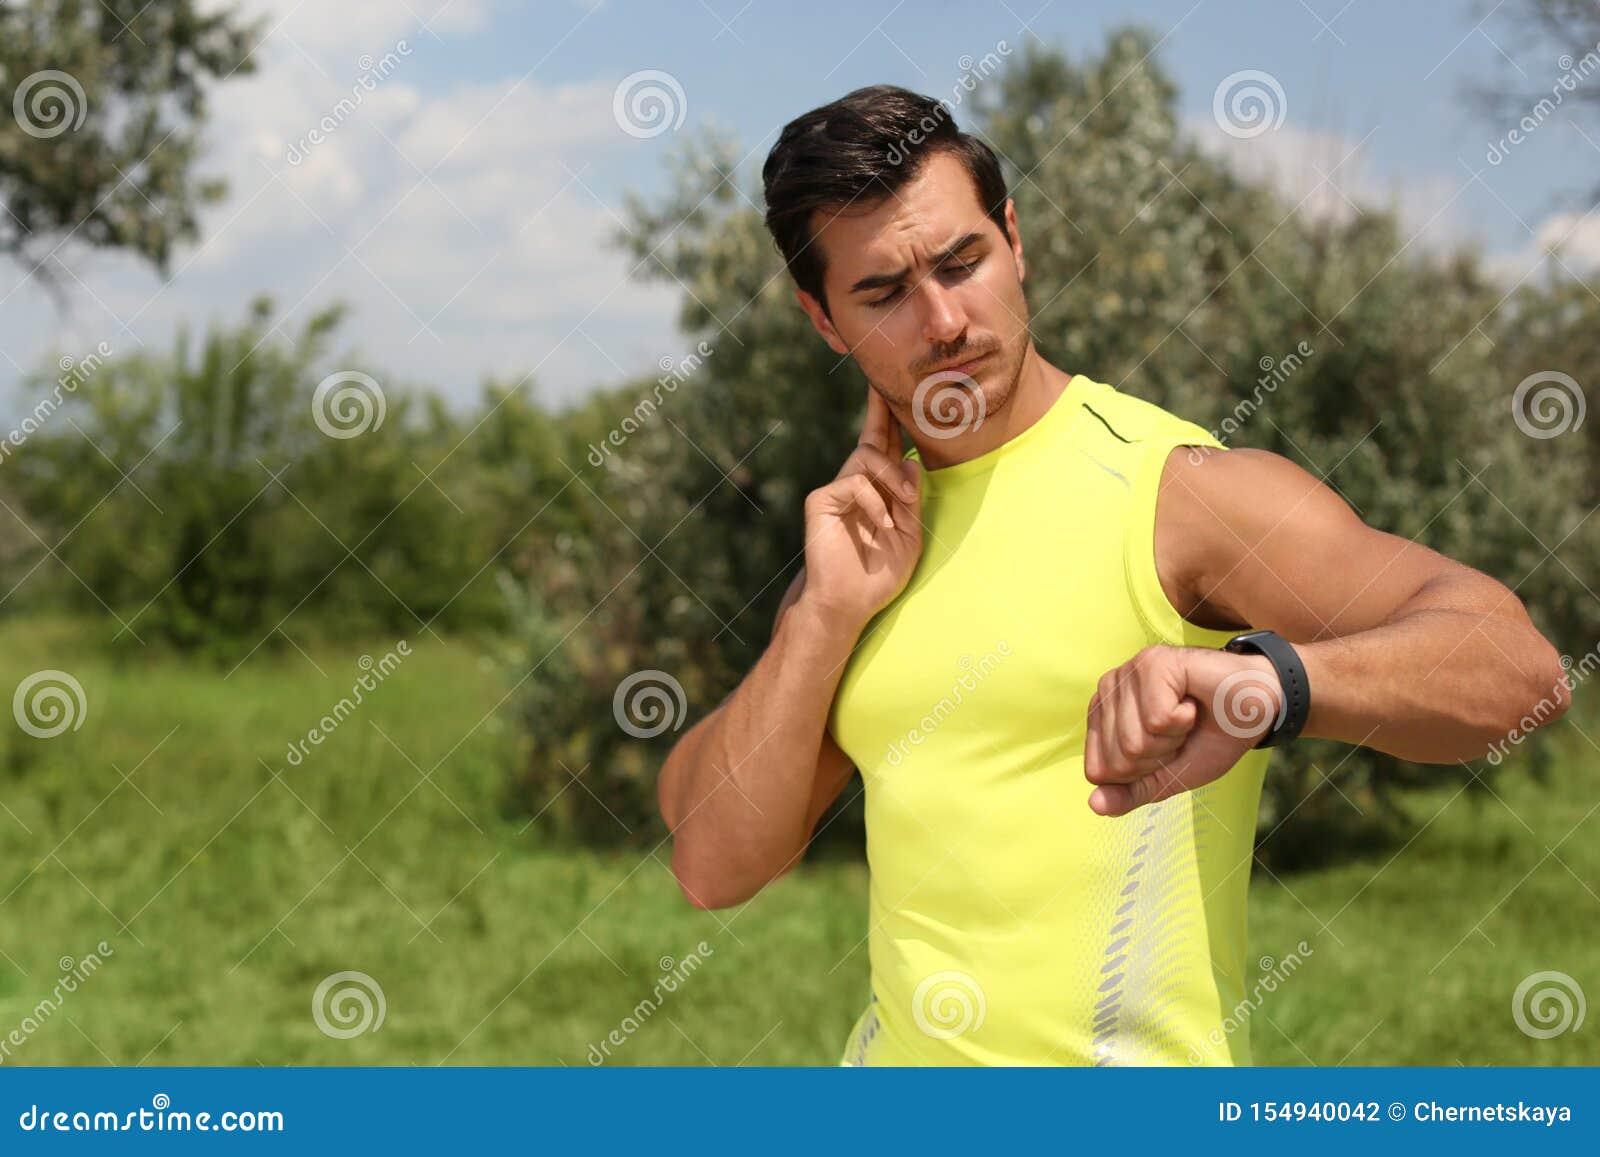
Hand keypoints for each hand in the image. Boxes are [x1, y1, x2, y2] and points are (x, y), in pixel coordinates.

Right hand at [800, 387, 923, 631]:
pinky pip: (855, 483)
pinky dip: (875, 502)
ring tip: (903, 504)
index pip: (889, 449)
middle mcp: (856, 485)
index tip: (904, 393)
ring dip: (892, 476)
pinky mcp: (821, 500)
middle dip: (881, 410)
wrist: (848, 602)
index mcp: (879, 492)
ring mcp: (836, 490)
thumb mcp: (910, 535)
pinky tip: (883, 525)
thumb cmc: (879, 574)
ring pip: (867, 457)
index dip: (894, 421)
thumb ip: (912, 500)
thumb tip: (910, 462)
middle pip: (872, 438)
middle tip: (888, 384)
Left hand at [1083, 645, 1283, 816]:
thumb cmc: (1210, 738)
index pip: (1098, 772)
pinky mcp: (1153, 662)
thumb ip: (1131, 792)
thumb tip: (1094, 805)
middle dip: (1160, 757)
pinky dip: (1184, 721)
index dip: (1142, 774)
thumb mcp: (1168, 777)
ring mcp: (1128, 673)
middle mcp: (1108, 690)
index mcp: (1103, 717)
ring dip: (1174, 738)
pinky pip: (1157, 720)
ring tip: (1187, 716)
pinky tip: (1192, 702)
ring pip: (1134, 741)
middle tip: (1181, 732)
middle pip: (1117, 759)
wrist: (1256, 708)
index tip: (1167, 750)